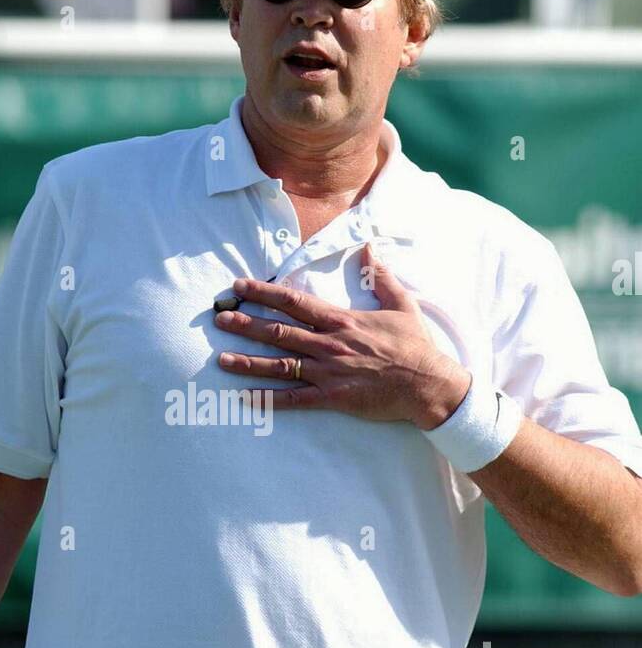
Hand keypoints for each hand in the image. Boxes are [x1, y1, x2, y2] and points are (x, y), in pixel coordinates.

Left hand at [213, 242, 471, 425]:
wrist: (429, 384)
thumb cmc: (415, 346)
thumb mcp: (402, 304)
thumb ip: (382, 276)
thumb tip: (371, 247)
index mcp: (341, 320)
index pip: (294, 302)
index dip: (264, 293)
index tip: (240, 286)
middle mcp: (329, 344)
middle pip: (279, 331)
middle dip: (245, 324)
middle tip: (218, 318)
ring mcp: (329, 372)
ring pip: (280, 365)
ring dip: (248, 361)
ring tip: (220, 358)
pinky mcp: (334, 397)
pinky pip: (295, 399)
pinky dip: (269, 400)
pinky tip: (245, 399)